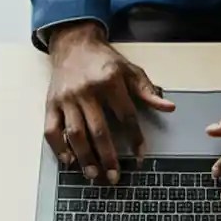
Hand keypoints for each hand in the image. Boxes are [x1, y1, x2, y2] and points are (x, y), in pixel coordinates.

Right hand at [44, 21, 174, 183]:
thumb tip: (169, 107)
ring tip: (94, 175)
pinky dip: (58, 147)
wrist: (73, 44)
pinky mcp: (51, 103)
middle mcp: (86, 90)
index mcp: (109, 81)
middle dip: (107, 157)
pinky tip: (68, 161)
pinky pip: (51, 129)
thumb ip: (148, 91)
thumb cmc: (103, 60)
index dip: (135, 137)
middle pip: (98, 130)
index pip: (126, 116)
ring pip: (75, 133)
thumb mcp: (129, 70)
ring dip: (84, 157)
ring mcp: (66, 98)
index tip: (140, 156)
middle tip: (115, 176)